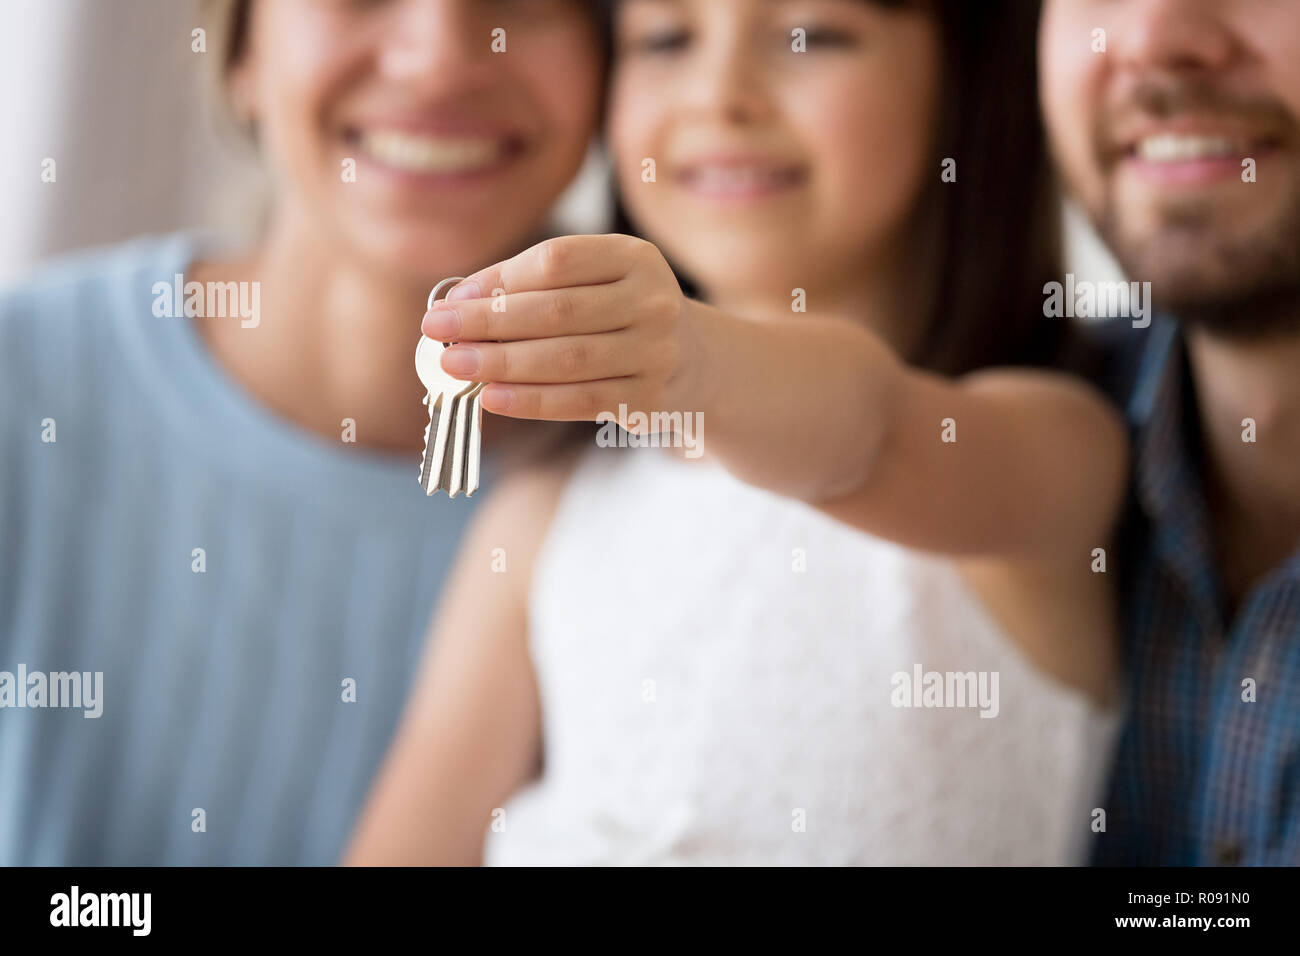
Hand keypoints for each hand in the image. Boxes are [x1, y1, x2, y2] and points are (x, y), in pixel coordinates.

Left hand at [421, 235, 703, 424]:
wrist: (695, 363)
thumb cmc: (620, 312)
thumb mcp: (592, 281)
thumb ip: (530, 283)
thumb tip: (458, 300)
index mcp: (635, 257)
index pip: (558, 261)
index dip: (500, 279)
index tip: (452, 299)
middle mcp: (653, 301)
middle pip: (558, 311)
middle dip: (489, 323)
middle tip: (437, 332)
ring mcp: (656, 353)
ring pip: (566, 360)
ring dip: (502, 364)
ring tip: (454, 365)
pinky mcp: (649, 399)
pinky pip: (580, 401)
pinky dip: (531, 401)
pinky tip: (492, 398)